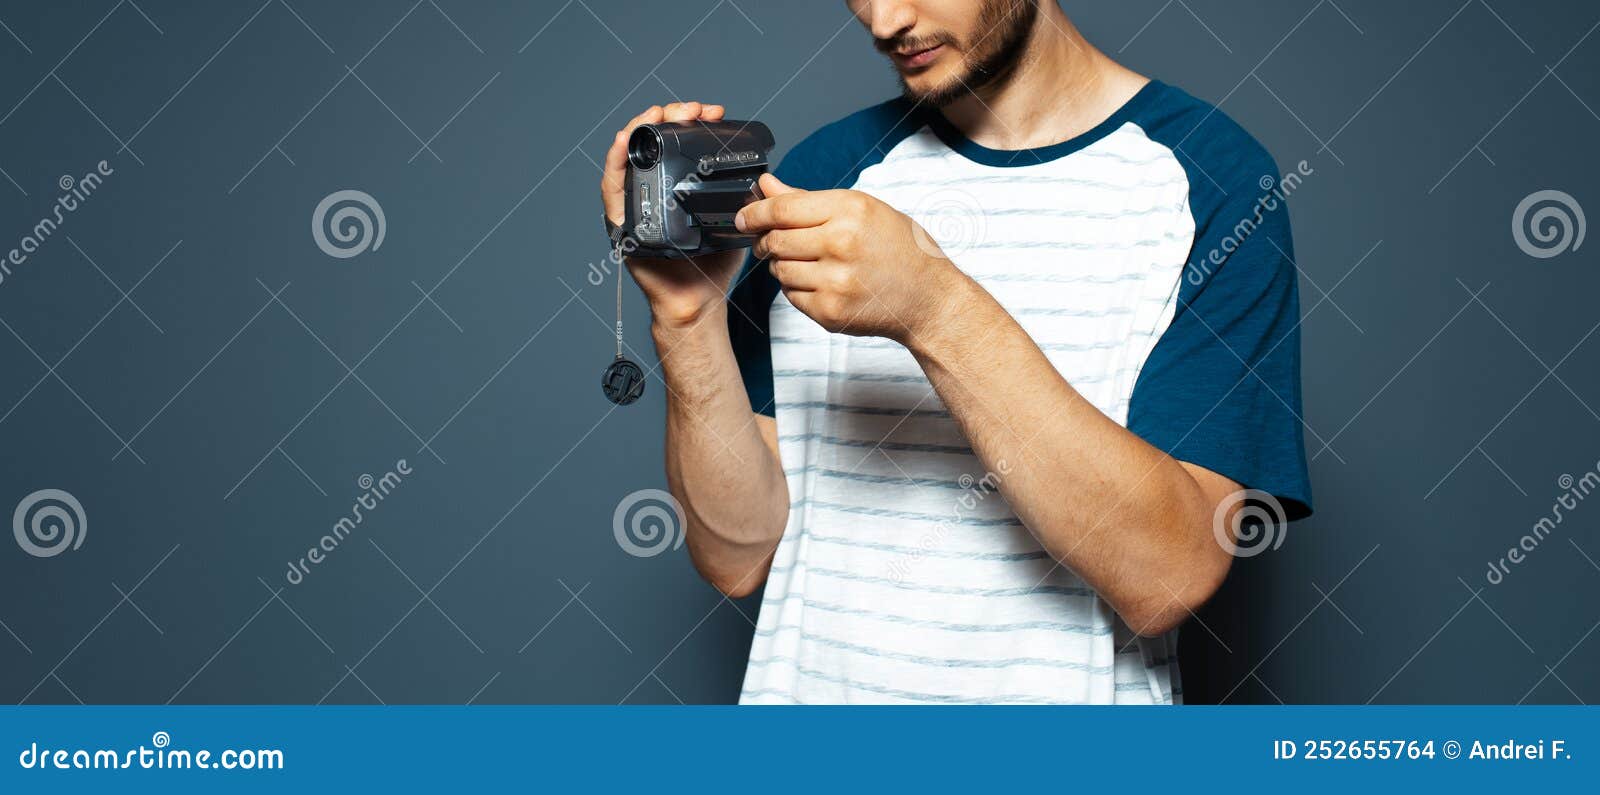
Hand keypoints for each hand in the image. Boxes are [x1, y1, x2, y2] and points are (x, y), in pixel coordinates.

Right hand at [601, 101, 744, 329]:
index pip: (678, 141)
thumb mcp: (735, 218)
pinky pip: (612, 187)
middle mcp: (652, 189)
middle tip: (691, 110)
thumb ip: (747, 196)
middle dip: (669, 117)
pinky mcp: (620, 221)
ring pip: (630, 156)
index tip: (712, 112)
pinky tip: (624, 142)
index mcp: (676, 185)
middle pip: (653, 141)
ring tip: (658, 114)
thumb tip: (768, 172)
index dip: (692, 121)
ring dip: (641, 129)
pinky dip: (615, 162)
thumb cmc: (713, 262)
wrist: (697, 298)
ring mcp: (634, 204)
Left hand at [736, 174, 964, 345]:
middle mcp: (841, 244)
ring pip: (779, 270)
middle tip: (769, 243)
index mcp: (850, 210)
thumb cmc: (899, 249)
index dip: (754, 213)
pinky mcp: (830, 312)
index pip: (782, 208)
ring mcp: (835, 281)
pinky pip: (791, 297)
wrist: (929, 299)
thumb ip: (808, 199)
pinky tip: (822, 284)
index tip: (743, 218)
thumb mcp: (863, 210)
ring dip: (782, 266)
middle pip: (775, 240)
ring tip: (808, 264)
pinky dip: (797, 290)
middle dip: (765, 241)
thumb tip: (767, 184)